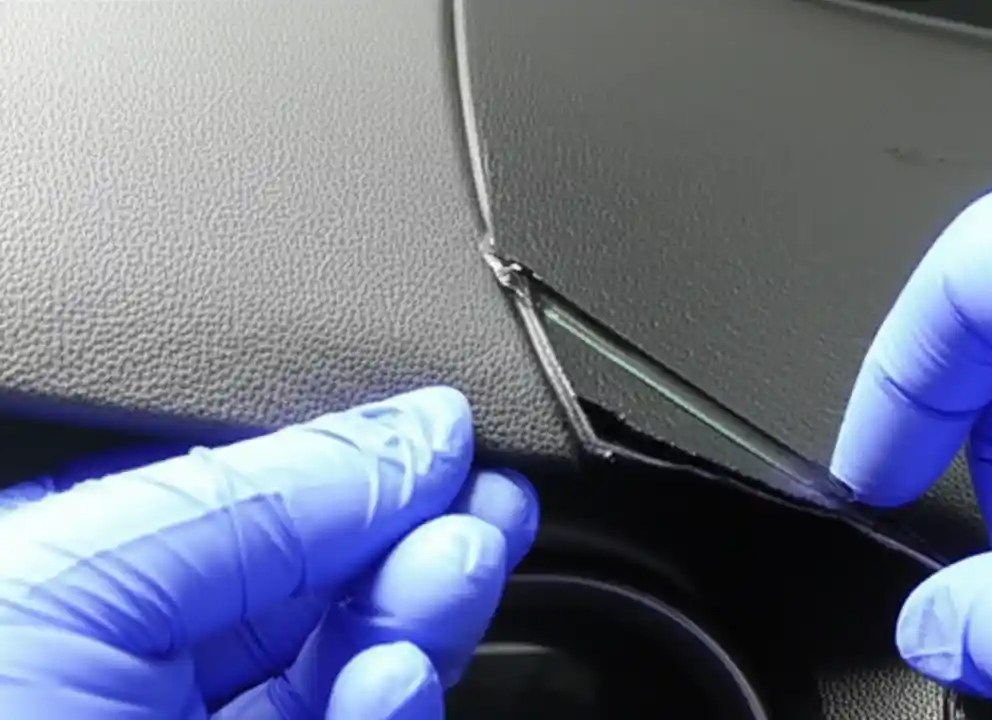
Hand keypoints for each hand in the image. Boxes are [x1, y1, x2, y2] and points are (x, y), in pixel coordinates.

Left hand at [0, 387, 538, 718]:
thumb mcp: (70, 576)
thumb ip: (251, 499)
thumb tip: (416, 433)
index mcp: (72, 595)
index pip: (237, 507)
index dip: (345, 469)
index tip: (440, 437)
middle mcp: (139, 678)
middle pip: (313, 584)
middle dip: (411, 530)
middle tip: (484, 497)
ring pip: (355, 667)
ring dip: (423, 612)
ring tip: (465, 559)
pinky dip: (397, 707)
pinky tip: (400, 673)